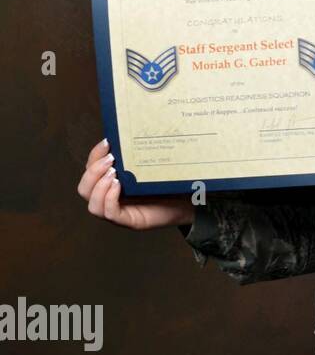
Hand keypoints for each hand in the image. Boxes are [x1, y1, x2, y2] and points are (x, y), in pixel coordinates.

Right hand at [77, 138, 194, 229]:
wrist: (190, 202)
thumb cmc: (170, 183)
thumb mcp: (150, 166)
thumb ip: (137, 155)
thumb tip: (129, 133)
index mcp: (111, 183)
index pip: (90, 170)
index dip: (94, 156)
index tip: (107, 142)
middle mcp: (110, 198)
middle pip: (84, 189)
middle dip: (93, 172)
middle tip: (110, 160)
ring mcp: (119, 212)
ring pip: (92, 204)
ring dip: (98, 186)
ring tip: (113, 173)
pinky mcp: (130, 221)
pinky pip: (109, 213)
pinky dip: (109, 199)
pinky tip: (117, 186)